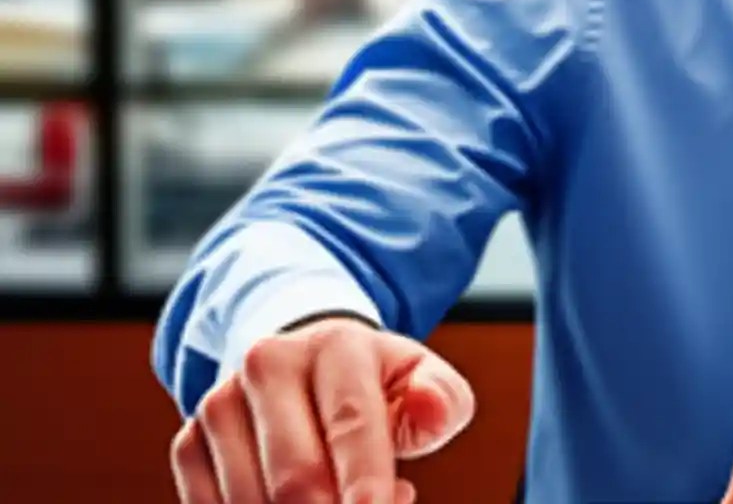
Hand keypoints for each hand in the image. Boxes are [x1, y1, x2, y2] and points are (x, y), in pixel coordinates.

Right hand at [169, 317, 475, 503]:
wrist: (306, 365)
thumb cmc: (376, 384)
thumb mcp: (421, 379)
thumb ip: (441, 398)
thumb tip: (433, 409)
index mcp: (334, 346)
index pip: (351, 424)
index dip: (365, 484)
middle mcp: (267, 364)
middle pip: (295, 478)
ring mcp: (220, 402)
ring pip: (252, 502)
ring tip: (344, 498)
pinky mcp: (190, 440)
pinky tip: (300, 502)